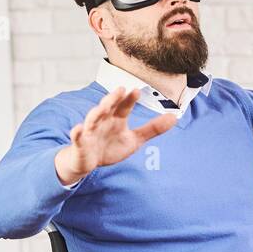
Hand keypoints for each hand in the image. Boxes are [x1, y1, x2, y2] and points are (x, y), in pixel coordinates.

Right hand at [55, 87, 176, 185]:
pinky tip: (77, 129)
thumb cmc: (110, 147)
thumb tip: (175, 117)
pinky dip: (77, 133)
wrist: (88, 162)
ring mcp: (90, 131)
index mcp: (116, 119)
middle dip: (112, 99)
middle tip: (120, 90)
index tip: (137, 90)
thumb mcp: (134, 139)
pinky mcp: (81, 143)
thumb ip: (153, 129)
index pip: (123, 106)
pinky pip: (78, 137)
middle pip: (107, 107)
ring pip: (92, 119)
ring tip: (102, 107)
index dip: (129, 99)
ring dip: (96, 112)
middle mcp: (103, 121)